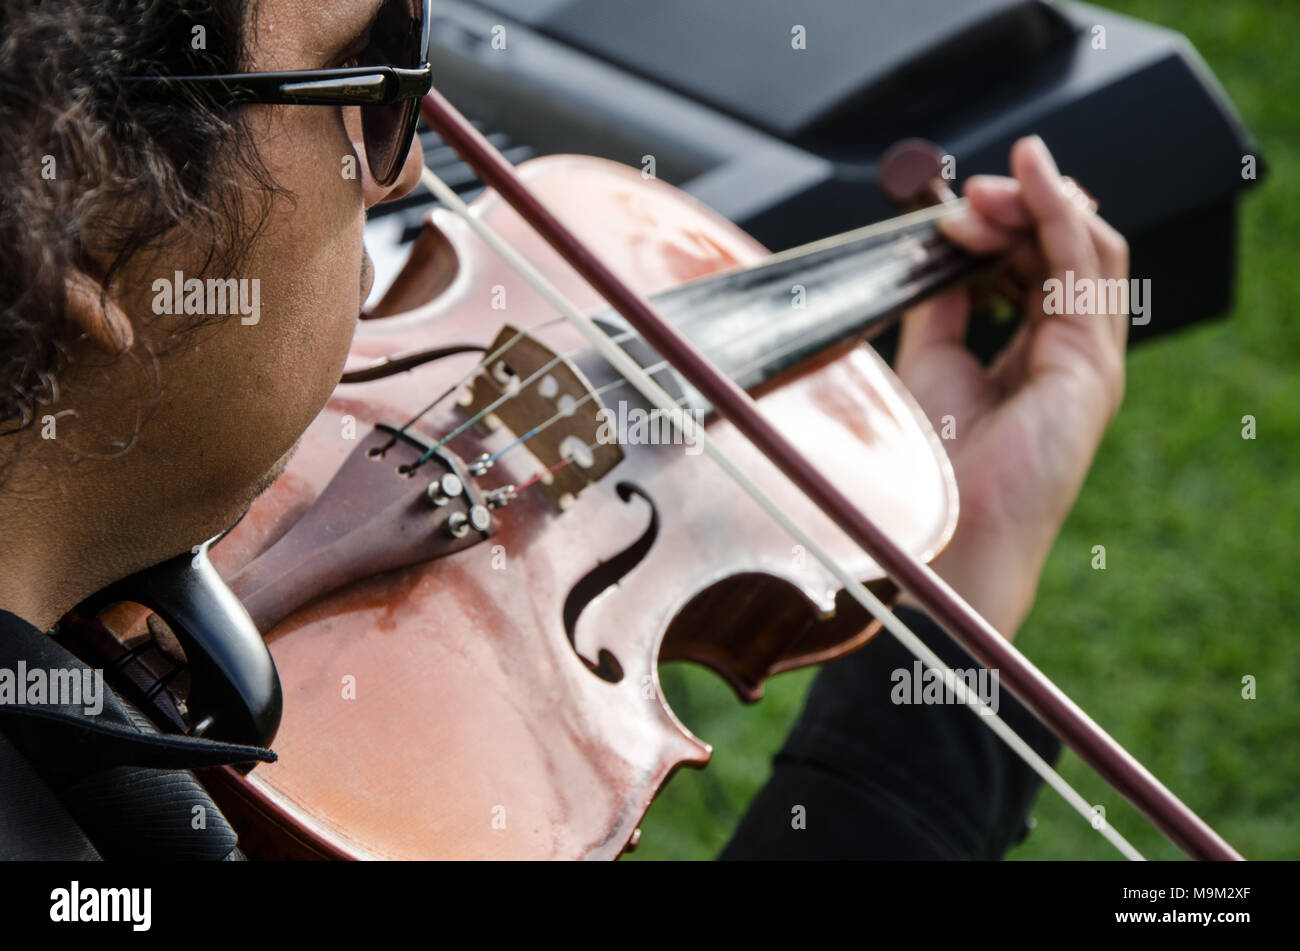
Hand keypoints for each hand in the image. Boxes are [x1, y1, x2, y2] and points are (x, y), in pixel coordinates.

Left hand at [895, 136, 1129, 637]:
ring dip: (1039, 201)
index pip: (1039, 264)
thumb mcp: (930, 356)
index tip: (951, 207)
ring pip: (1088, 248)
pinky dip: (1057, 213)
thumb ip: (943, 298)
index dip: (1003, 223)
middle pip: (1067, 250)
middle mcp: (1073, 353)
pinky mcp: (1091, 365)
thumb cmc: (936, 462)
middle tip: (970, 190)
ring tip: (994, 180)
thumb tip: (936, 240)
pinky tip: (1029, 179)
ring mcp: (1090, 359)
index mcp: (1038, 352)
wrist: (944, 530)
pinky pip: (1083, 268)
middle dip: (1018, 206)